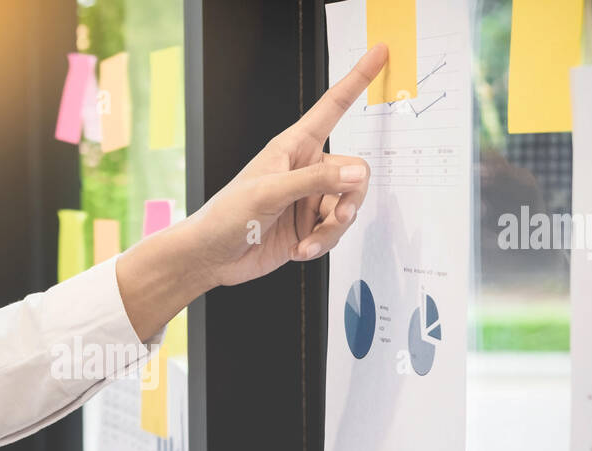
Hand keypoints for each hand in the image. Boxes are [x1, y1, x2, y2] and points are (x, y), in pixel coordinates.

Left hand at [114, 45, 386, 338]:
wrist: (212, 257)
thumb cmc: (226, 216)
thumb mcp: (269, 192)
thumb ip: (315, 181)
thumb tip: (355, 174)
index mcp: (293, 147)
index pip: (332, 107)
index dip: (357, 80)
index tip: (379, 54)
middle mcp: (305, 170)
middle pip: (354, 172)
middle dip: (349, 198)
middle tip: (337, 216)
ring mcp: (308, 200)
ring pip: (348, 206)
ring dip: (333, 228)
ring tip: (309, 240)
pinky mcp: (308, 227)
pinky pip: (336, 232)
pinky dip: (323, 244)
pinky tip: (300, 250)